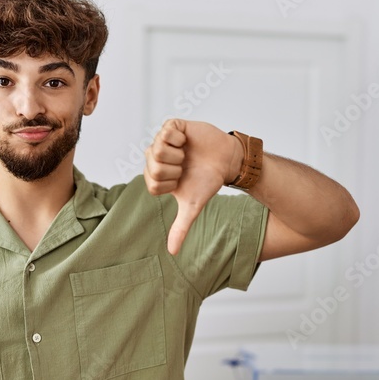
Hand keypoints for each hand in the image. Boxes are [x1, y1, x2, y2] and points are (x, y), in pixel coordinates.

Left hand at [144, 119, 241, 254]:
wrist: (227, 162)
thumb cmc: (207, 182)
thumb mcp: (192, 207)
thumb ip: (180, 228)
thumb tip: (172, 252)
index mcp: (156, 176)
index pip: (151, 183)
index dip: (170, 183)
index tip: (181, 180)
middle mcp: (156, 157)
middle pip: (153, 166)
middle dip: (174, 169)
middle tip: (185, 166)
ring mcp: (163, 140)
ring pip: (157, 148)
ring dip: (177, 155)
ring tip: (186, 154)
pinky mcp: (173, 126)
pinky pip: (166, 131)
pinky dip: (179, 138)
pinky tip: (186, 141)